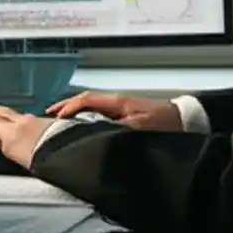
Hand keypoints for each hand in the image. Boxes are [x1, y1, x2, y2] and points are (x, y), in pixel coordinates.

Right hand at [0, 105, 56, 168]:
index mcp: (12, 130)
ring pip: (10, 115)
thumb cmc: (44, 159)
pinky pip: (22, 120)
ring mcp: (34, 119)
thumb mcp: (15, 156)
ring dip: (0, 124)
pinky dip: (13, 126)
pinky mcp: (44, 122)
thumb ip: (2, 145)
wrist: (68, 155)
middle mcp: (22, 120)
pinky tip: (15, 139)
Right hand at [46, 91, 182, 130]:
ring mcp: (120, 109)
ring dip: (75, 112)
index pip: (87, 100)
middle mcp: (117, 103)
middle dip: (66, 107)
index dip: (69, 107)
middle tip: (48, 116)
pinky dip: (86, 118)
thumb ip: (119, 128)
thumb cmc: (165, 122)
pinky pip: (99, 114)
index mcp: (118, 102)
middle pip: (85, 101)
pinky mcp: (125, 116)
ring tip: (59, 120)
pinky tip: (82, 126)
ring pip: (91, 108)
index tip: (55, 117)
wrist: (184, 120)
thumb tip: (97, 132)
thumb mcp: (141, 127)